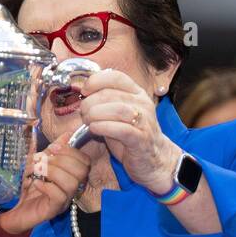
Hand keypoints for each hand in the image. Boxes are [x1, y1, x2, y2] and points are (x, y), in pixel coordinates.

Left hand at [0, 131, 94, 235]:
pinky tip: (36, 184)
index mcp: (72, 175)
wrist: (17, 210)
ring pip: (71, 183)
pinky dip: (46, 186)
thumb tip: (66, 134)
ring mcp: (65, 200)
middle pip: (81, 171)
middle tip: (44, 161)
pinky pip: (59, 196)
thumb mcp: (40, 163)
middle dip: (61, 161)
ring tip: (39, 172)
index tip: (53, 148)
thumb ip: (52, 150)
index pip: (85, 161)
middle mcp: (72, 188)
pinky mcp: (54, 210)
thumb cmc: (30, 187)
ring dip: (53, 172)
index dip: (71, 151)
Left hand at [78, 68, 180, 194]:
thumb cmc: (131, 136)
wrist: (153, 160)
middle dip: (90, 103)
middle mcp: (142, 104)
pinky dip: (103, 127)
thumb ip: (104, 103)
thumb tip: (82, 95)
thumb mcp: (118, 115)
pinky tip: (94, 129)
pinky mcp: (141, 139)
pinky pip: (121, 129)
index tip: (84, 91)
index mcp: (137, 93)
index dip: (96, 81)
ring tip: (88, 121)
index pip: (116, 77)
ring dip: (95, 114)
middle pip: (111, 94)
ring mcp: (144, 121)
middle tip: (83, 113)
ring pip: (117, 109)